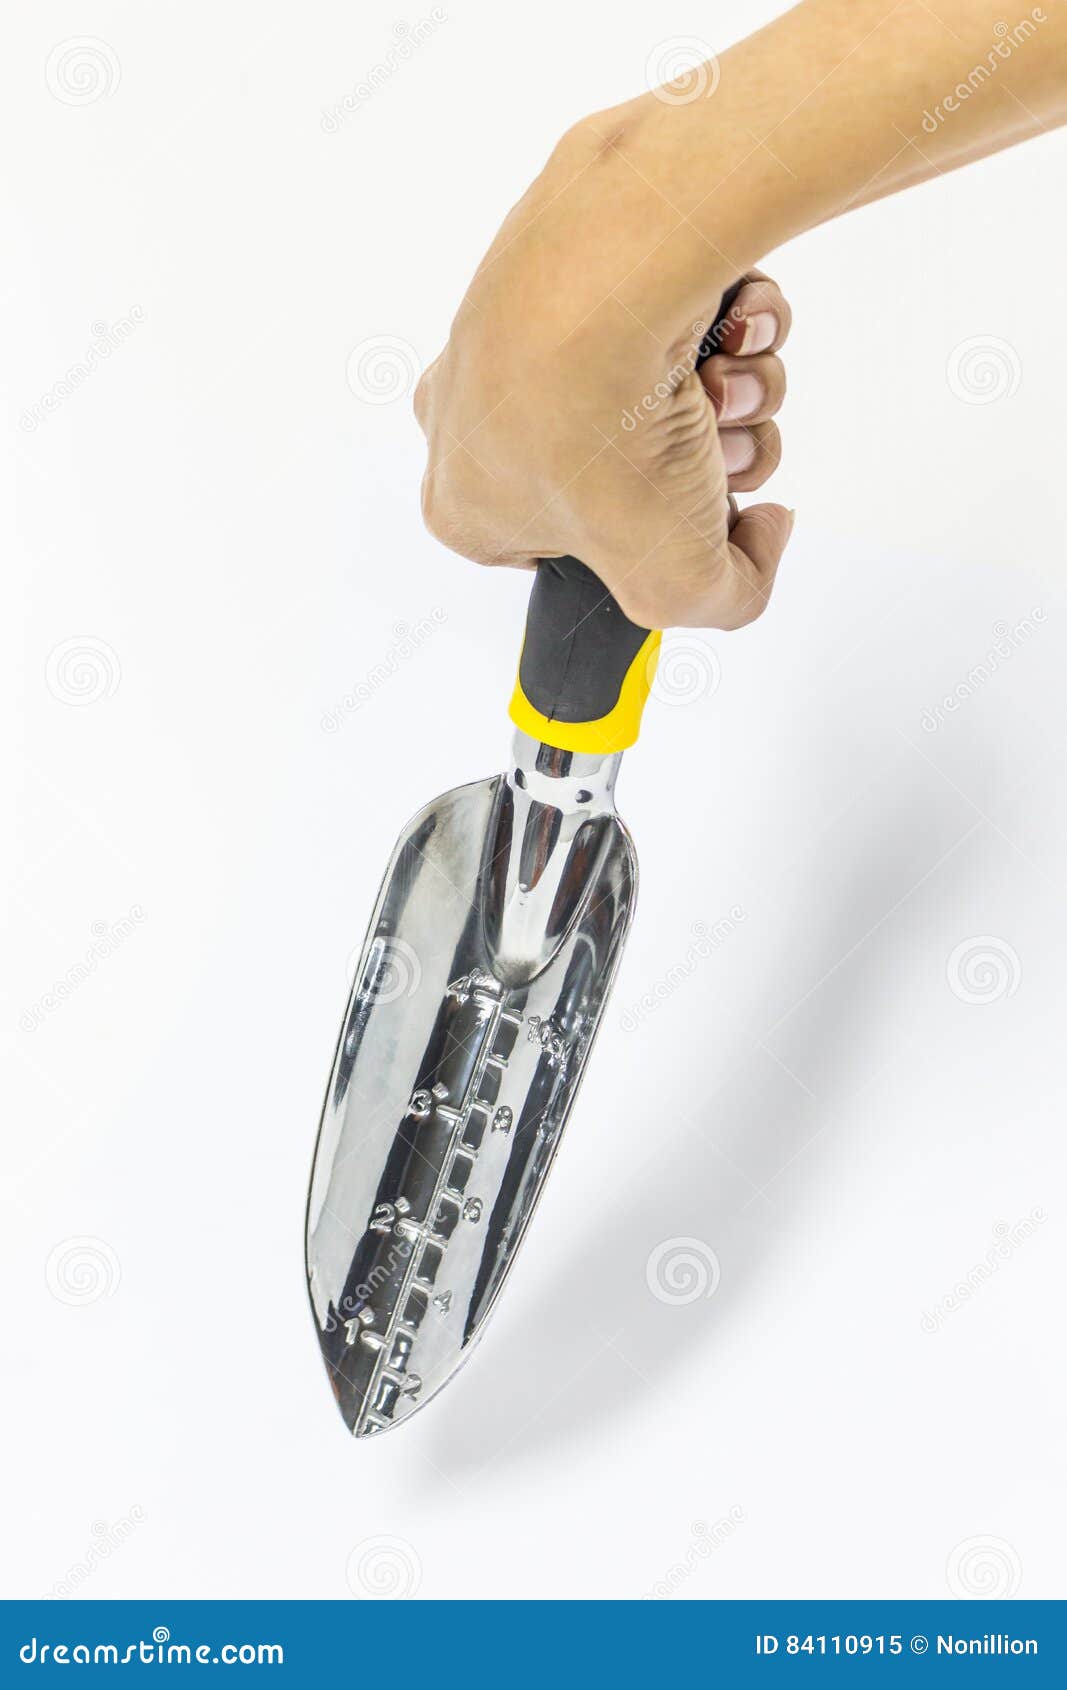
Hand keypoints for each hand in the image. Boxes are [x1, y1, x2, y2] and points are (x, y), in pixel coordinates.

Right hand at [414, 118, 792, 630]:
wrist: (607, 279)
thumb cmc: (594, 427)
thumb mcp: (674, 586)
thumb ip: (728, 600)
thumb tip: (757, 535)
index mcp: (467, 506)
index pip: (563, 554)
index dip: (639, 546)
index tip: (682, 530)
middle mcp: (482, 415)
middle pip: (637, 469)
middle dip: (704, 465)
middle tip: (706, 450)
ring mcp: (529, 332)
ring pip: (675, 393)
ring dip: (733, 398)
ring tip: (722, 383)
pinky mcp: (587, 264)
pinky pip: (689, 316)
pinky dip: (735, 328)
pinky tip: (731, 328)